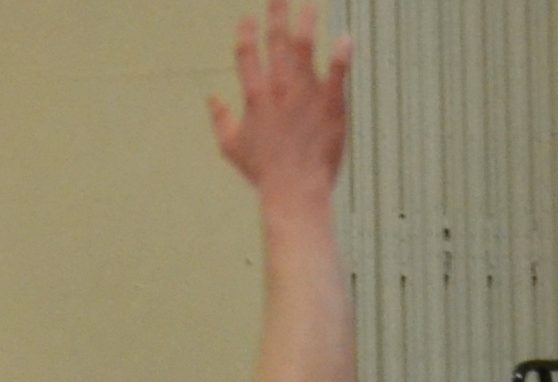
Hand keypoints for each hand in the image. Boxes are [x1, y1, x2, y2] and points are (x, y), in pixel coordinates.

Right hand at [208, 2, 352, 210]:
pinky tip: (346, 36)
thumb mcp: (232, 147)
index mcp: (255, 96)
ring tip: (309, 5)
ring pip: (305, 47)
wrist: (294, 188)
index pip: (247, 55)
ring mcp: (306, 92)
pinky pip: (338, 71)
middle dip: (276, 14)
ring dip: (306, 22)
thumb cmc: (263, 171)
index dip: (246, 34)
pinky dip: (342, 53)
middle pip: (276, 41)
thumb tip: (211, 99)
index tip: (248, 18)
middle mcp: (279, 88)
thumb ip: (220, 119)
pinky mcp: (330, 102)